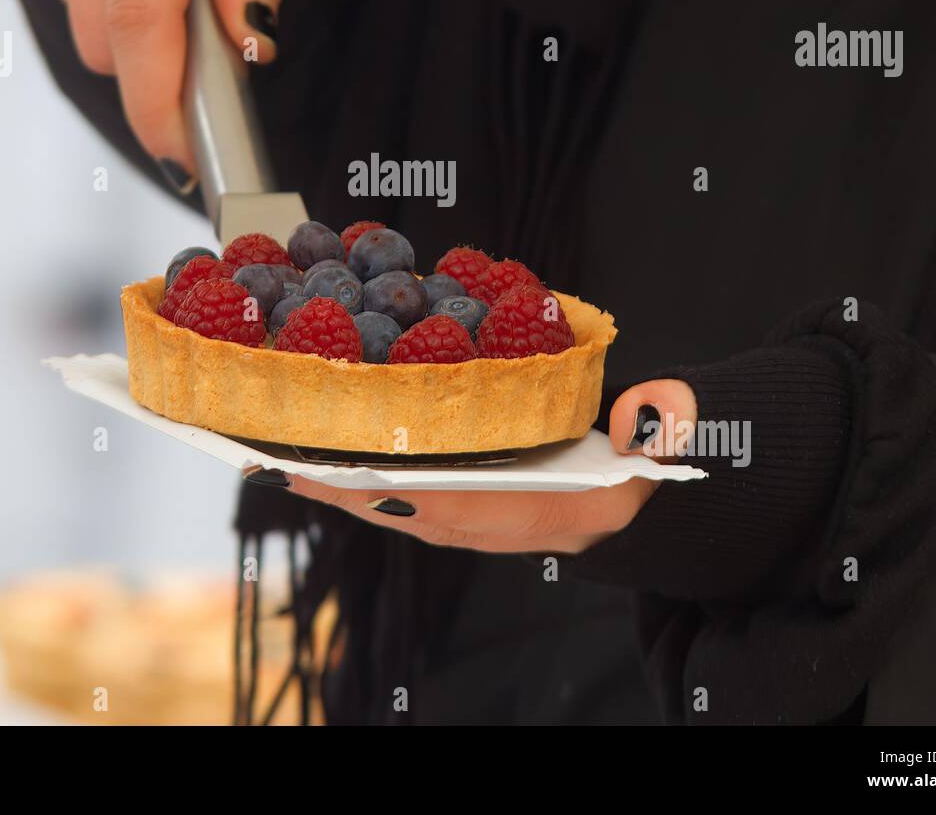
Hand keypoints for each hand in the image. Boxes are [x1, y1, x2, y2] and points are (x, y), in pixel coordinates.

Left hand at [285, 379, 697, 553]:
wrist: (638, 508)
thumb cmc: (635, 471)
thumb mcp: (659, 444)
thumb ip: (659, 425)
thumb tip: (649, 411)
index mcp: (533, 510)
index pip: (453, 503)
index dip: (392, 490)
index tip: (338, 473)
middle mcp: (490, 523)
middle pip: (402, 510)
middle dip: (338, 488)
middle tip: (276, 459)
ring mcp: (469, 523)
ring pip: (391, 508)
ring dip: (337, 488)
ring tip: (280, 458)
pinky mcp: (457, 512)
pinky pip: (398, 501)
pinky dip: (357, 486)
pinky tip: (323, 462)